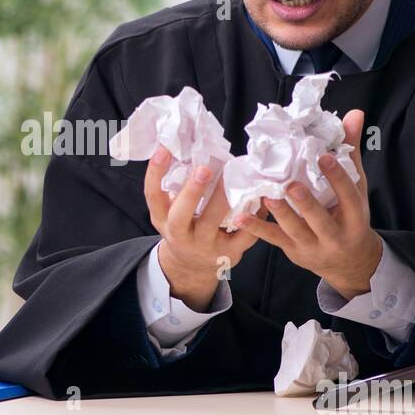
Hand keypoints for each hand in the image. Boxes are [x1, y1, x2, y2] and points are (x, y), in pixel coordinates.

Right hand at [144, 146, 258, 310]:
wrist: (193, 266)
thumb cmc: (185, 228)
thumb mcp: (171, 212)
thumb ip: (177, 188)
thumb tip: (189, 147)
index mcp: (163, 219)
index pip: (153, 196)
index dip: (155, 173)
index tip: (163, 149)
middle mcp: (179, 235)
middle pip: (180, 215)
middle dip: (192, 191)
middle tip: (204, 168)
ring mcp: (204, 246)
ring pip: (213, 223)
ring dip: (225, 199)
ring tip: (236, 177)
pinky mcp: (229, 253)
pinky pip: (244, 234)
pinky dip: (254, 215)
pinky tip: (260, 197)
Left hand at [235, 109, 381, 298]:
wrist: (349, 263)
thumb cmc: (350, 216)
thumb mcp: (356, 188)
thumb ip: (351, 152)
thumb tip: (354, 113)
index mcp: (356, 217)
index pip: (349, 195)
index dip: (337, 177)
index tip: (324, 157)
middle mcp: (336, 235)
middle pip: (320, 218)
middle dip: (306, 204)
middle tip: (292, 185)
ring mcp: (313, 246)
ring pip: (294, 230)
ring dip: (280, 213)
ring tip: (266, 196)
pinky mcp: (293, 251)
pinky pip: (273, 239)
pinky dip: (256, 227)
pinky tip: (241, 216)